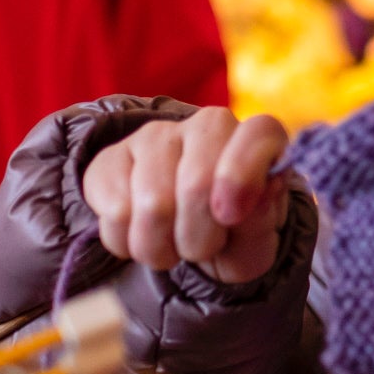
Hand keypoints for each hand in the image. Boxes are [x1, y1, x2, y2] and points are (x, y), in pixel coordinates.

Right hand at [82, 107, 290, 282]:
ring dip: (161, 248)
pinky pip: (114, 211)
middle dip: (199, 239)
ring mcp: (155, 136)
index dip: (242, 178)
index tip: (230, 217)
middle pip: (196, 184)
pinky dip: (127, 242)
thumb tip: (263, 189)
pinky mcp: (110, 158)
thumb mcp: (256, 243)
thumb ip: (262, 219)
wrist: (186, 241)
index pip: (258, 135)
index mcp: (257, 137)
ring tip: (172, 246)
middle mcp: (208, 125)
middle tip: (202, 249)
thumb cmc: (231, 238)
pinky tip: (141, 234)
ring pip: (152, 205)